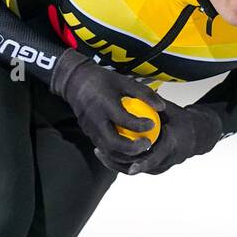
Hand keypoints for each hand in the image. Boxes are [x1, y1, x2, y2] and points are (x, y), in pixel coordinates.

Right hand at [50, 50, 164, 157]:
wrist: (75, 82)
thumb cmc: (103, 81)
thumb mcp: (124, 81)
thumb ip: (143, 93)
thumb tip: (162, 107)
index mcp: (104, 104)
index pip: (124, 119)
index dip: (140, 125)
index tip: (153, 124)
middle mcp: (95, 120)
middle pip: (114, 143)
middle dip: (133, 149)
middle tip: (148, 143)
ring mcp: (90, 129)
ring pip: (108, 151)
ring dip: (126, 155)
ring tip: (141, 149)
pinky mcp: (88, 134)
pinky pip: (103, 148)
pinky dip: (117, 152)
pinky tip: (130, 150)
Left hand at [99, 101, 222, 175]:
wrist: (197, 135)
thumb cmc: (181, 119)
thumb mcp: (170, 111)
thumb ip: (153, 106)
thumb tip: (132, 94)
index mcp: (172, 147)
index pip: (153, 158)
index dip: (139, 163)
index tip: (126, 163)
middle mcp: (166, 161)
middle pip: (138, 167)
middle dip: (118, 163)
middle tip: (100, 152)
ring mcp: (160, 167)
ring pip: (134, 169)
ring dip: (116, 162)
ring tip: (99, 151)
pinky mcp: (154, 168)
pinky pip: (135, 166)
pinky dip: (121, 160)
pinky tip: (107, 151)